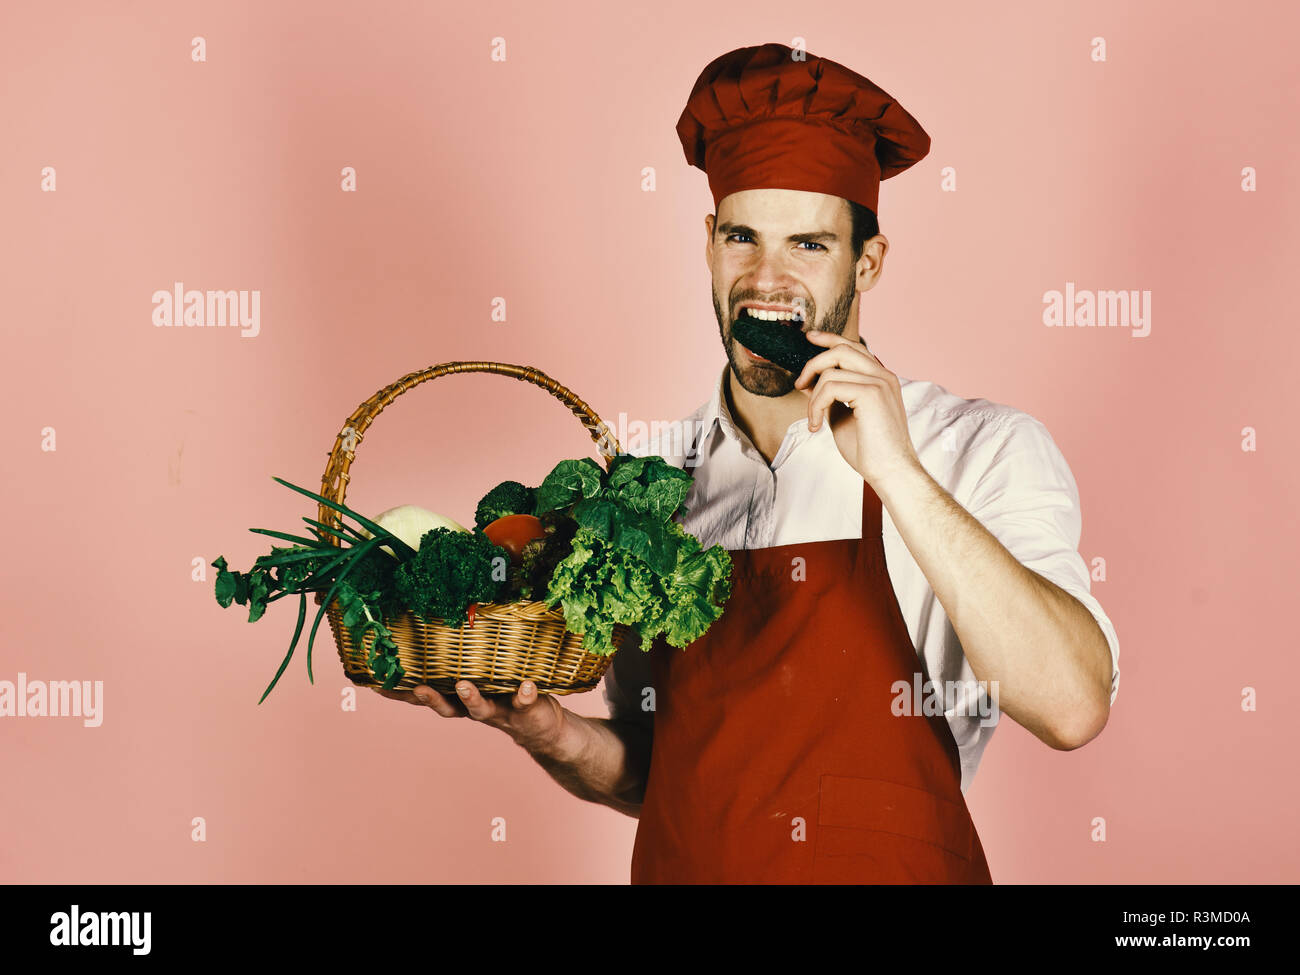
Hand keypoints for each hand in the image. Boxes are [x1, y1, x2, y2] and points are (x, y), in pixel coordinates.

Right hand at [372, 679, 569, 756]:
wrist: (546, 728)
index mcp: (460, 698)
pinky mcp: (527, 711)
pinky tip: (527, 686)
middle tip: (419, 688)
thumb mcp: (486, 678)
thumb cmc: (509, 694)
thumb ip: (469, 662)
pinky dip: (525, 695)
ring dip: (471, 698)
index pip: (426, 695)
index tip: (377, 685)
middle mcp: (475, 709)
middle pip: (448, 708)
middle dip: (433, 699)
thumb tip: (446, 628)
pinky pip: (525, 703)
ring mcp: (500, 712)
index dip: (402, 693)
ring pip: (481, 709)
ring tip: (465, 685)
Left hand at [792, 331, 920, 488]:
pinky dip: (816, 406)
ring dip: (813, 395)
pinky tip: (817, 426)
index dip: (829, 338)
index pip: (853, 347)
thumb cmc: (870, 450)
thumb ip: (830, 397)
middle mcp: (883, 375)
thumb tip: (808, 383)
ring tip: (813, 419)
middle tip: (799, 386)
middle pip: (841, 349)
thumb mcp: (842, 417)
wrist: (890, 472)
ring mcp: (880, 382)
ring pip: (831, 368)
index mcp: (881, 378)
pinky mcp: (872, 394)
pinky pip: (830, 387)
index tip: (809, 337)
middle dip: (812, 364)